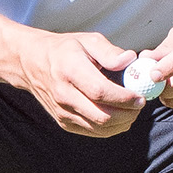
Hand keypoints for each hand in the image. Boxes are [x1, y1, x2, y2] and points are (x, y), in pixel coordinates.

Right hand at [17, 31, 143, 136]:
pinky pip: (92, 131)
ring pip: (99, 128)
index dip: (124, 97)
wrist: (32, 63)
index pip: (100, 91)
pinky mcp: (64, 122)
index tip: (140, 96)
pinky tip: (120, 116)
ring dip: (122, 123)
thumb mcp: (88, 40)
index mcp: (70, 70)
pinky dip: (111, 128)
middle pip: (102, 115)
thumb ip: (110, 52)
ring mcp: (62, 112)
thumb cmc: (64, 50)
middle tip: (140, 104)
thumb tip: (130, 60)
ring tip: (132, 110)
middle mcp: (64, 94)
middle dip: (128, 114)